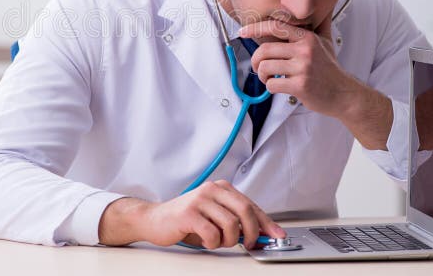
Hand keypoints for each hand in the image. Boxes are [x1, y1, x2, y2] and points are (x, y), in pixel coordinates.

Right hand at [98, 180, 284, 248]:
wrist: (155, 219)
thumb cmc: (187, 219)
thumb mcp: (215, 216)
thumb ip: (236, 221)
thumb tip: (262, 234)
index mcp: (221, 187)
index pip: (251, 205)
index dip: (267, 223)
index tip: (277, 235)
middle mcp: (212, 189)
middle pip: (245, 212)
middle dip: (252, 233)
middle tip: (249, 244)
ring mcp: (200, 200)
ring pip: (231, 225)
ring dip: (229, 241)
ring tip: (219, 242)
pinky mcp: (189, 213)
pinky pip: (212, 234)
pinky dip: (213, 243)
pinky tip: (206, 241)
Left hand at [239, 13, 360, 118]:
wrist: (343, 94)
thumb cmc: (330, 69)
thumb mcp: (327, 42)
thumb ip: (321, 25)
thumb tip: (324, 7)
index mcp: (307, 38)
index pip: (275, 27)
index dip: (255, 28)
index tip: (243, 32)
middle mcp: (305, 51)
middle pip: (265, 50)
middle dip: (256, 60)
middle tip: (259, 67)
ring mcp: (303, 68)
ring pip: (266, 67)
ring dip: (263, 75)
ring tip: (270, 78)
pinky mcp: (300, 85)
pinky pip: (272, 84)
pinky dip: (270, 87)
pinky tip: (280, 87)